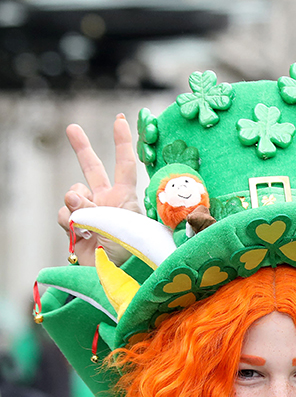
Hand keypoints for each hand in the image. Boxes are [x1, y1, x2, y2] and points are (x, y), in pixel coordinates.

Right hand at [56, 115, 141, 265]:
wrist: (115, 277)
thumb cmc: (130, 253)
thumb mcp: (120, 225)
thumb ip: (94, 208)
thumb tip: (70, 195)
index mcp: (126, 197)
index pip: (125, 164)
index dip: (122, 142)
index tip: (120, 119)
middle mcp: (106, 200)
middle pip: (92, 168)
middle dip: (81, 147)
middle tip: (72, 127)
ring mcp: (88, 211)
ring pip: (72, 194)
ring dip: (78, 206)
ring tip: (91, 225)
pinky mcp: (73, 224)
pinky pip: (64, 214)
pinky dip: (70, 223)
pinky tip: (82, 234)